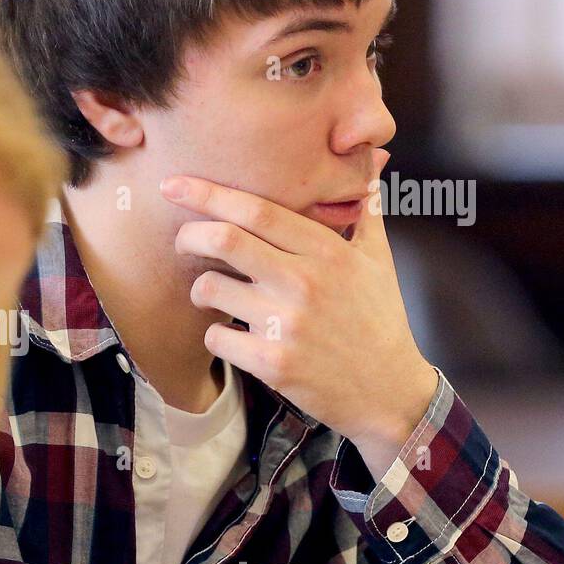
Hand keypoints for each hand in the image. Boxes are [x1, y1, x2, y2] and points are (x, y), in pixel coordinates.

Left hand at [161, 152, 438, 479]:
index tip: (175, 184)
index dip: (207, 194)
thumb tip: (370, 171)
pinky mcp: (272, 362)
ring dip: (200, 290)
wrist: (389, 392)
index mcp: (327, 251)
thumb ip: (366, 214)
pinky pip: (214, 336)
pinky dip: (215, 334)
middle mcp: (304, 282)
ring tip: (215, 296)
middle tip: (182, 241)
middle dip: (188, 235)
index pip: (256, 210)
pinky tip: (234, 336)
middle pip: (223, 239)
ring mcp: (286, 323)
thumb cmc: (379, 321)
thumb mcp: (380, 262)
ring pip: (209, 288)